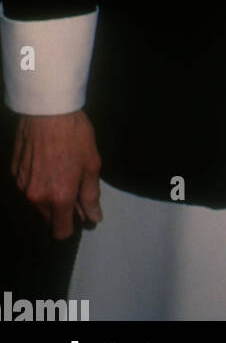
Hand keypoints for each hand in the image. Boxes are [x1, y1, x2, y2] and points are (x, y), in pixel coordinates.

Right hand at [11, 110, 101, 239]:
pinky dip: (37, 182)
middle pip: (49, 218)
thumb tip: (94, 218)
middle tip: (73, 185)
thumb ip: (91, 195)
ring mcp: (22, 186)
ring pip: (37, 203)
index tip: (79, 213)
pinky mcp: (13, 173)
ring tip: (60, 170)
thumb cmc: (75, 136)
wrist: (48, 110)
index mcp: (59, 197)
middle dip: (61, 209)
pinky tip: (46, 163)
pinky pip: (27, 187)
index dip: (72, 225)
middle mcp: (37, 197)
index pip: (61, 232)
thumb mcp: (92, 164)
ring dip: (48, 196)